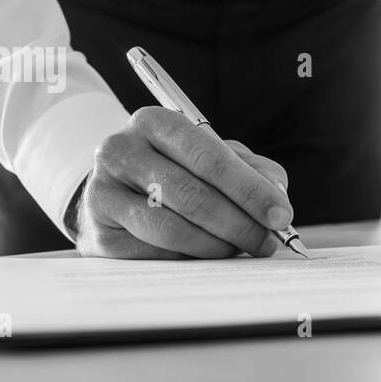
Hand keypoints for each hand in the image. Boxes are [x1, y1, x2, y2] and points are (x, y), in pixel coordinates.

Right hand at [71, 107, 292, 258]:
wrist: (115, 193)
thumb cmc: (175, 172)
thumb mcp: (212, 159)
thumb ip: (251, 170)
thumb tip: (277, 196)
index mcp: (155, 123)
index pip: (210, 157)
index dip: (250, 190)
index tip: (281, 216)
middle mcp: (121, 150)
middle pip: (192, 195)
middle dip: (240, 224)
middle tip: (266, 242)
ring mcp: (103, 191)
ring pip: (171, 228)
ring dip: (216, 246)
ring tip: (240, 250)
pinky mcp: (99, 232)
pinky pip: (154, 253)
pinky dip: (189, 259)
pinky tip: (207, 257)